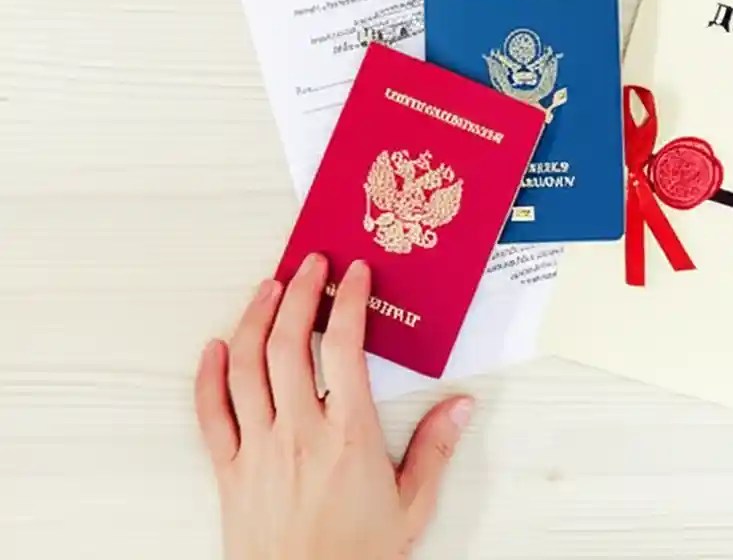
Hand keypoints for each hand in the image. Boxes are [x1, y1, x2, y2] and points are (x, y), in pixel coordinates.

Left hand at [194, 255, 471, 559]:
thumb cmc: (356, 556)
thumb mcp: (411, 505)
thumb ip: (435, 449)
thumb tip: (460, 406)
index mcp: (348, 436)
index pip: (345, 349)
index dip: (348, 303)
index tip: (354, 275)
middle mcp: (299, 433)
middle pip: (288, 344)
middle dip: (297, 294)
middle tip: (309, 265)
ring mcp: (258, 449)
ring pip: (245, 366)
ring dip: (255, 319)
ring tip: (267, 290)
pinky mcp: (229, 470)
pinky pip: (210, 413)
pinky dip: (209, 374)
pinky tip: (217, 347)